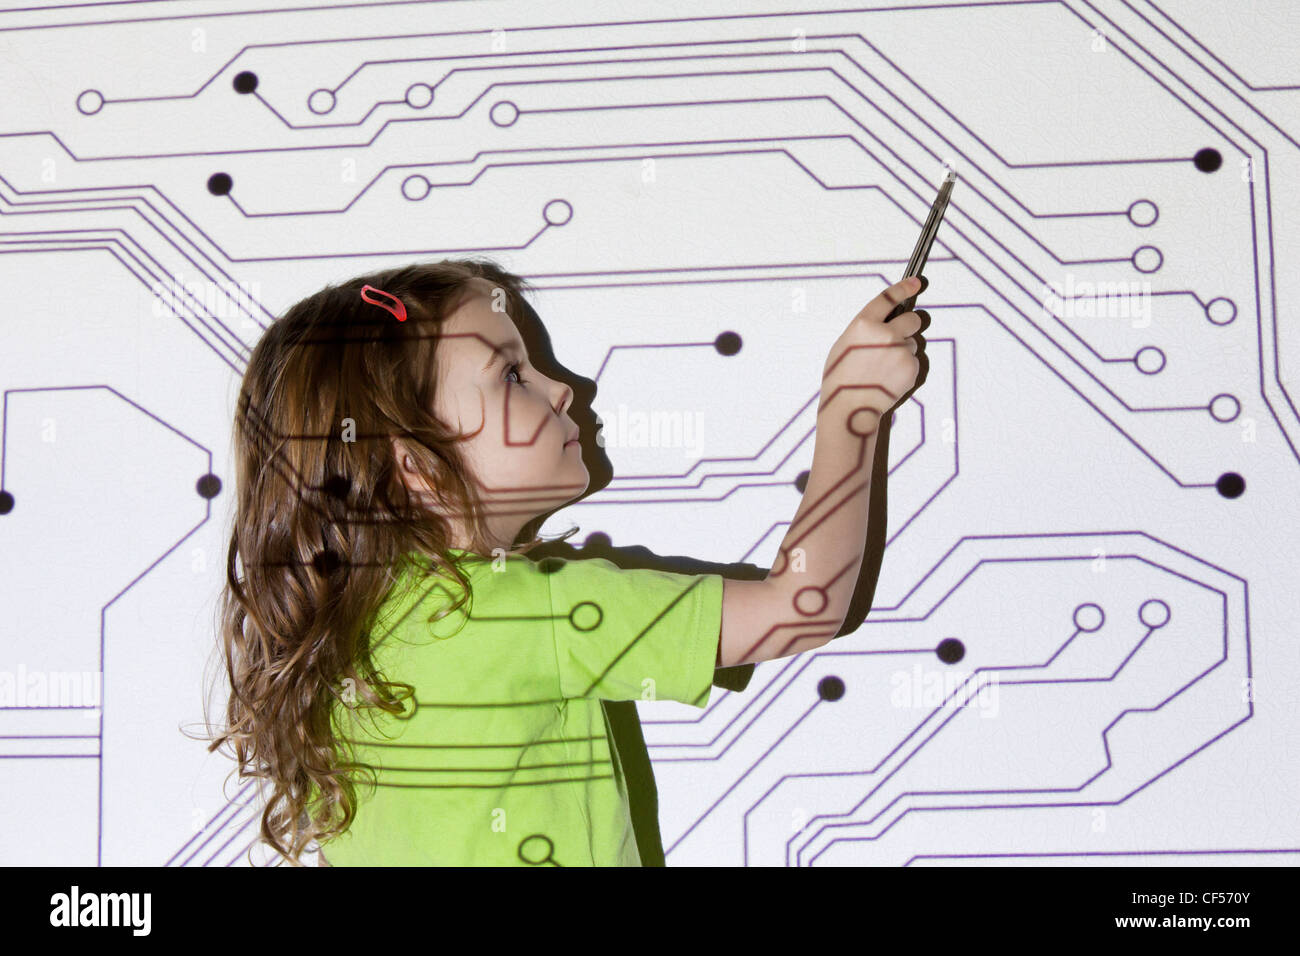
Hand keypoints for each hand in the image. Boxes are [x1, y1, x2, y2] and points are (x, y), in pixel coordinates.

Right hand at [821, 276, 924, 422]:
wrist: (850, 408)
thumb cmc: (841, 379)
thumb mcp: (843, 346)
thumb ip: (864, 329)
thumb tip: (882, 321)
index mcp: (863, 324)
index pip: (888, 298)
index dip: (904, 287)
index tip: (916, 282)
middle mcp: (885, 333)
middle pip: (912, 319)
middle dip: (909, 326)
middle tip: (898, 338)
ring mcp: (900, 350)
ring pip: (912, 343)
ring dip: (903, 351)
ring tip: (883, 369)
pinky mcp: (911, 367)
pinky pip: (914, 361)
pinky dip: (905, 368)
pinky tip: (889, 378)